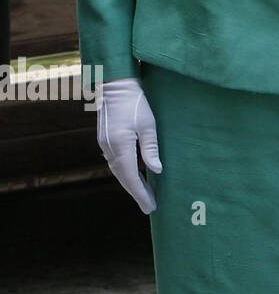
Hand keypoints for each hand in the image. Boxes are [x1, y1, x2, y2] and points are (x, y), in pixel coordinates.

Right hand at [96, 78, 161, 214]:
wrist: (116, 86)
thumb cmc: (136, 103)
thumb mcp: (148, 124)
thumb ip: (150, 148)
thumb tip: (157, 171)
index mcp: (120, 146)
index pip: (131, 177)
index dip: (141, 193)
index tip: (150, 206)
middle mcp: (110, 149)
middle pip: (124, 177)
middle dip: (137, 192)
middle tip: (150, 206)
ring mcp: (106, 146)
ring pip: (119, 171)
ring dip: (132, 183)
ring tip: (146, 194)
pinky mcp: (107, 141)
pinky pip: (118, 162)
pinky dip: (127, 172)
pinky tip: (137, 176)